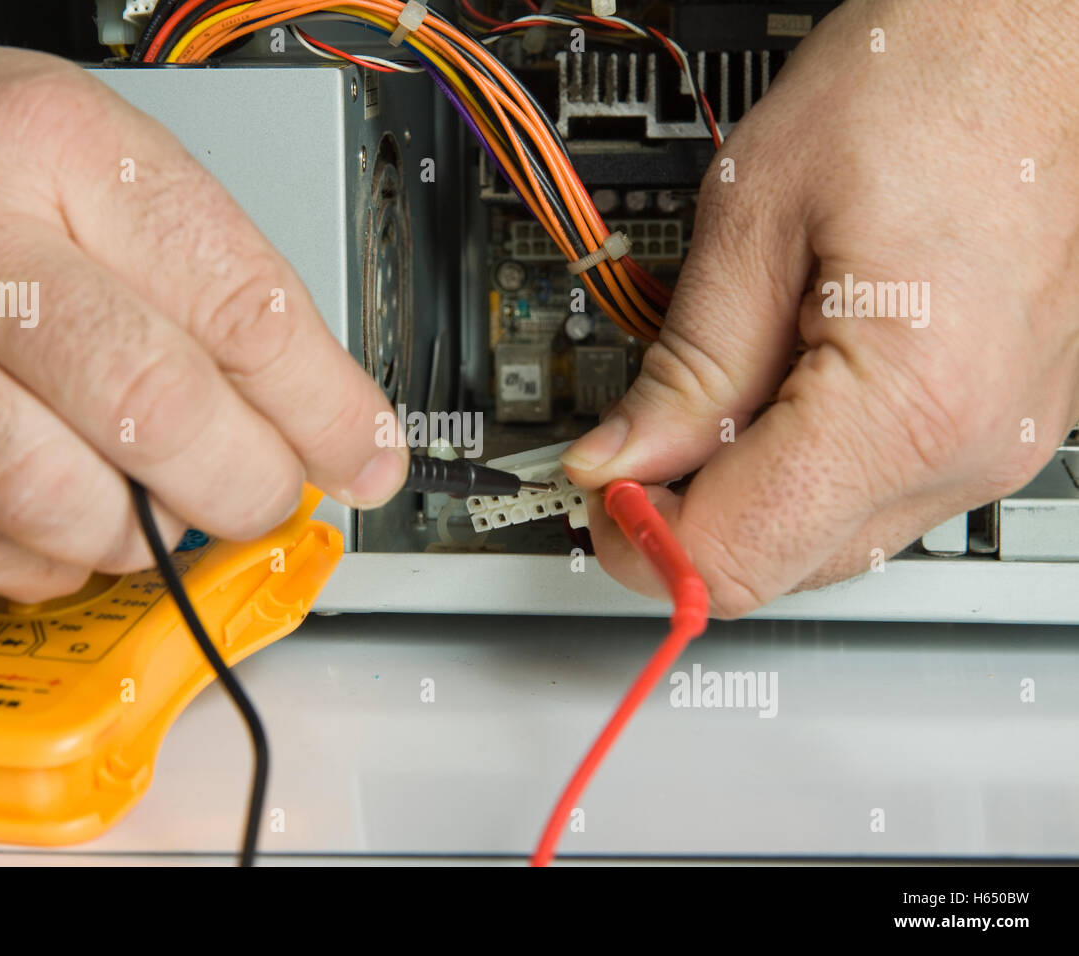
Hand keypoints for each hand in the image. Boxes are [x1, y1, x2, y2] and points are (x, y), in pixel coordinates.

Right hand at [0, 27, 406, 600]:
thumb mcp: (96, 154)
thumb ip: (214, 275)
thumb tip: (323, 414)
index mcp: (50, 154)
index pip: (236, 303)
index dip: (327, 405)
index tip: (368, 453)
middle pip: (151, 409)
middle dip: (247, 482)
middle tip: (268, 489)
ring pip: (54, 502)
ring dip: (149, 535)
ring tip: (166, 504)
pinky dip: (50, 563)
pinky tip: (71, 522)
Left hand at [562, 0, 1078, 617]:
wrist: (1033, 44)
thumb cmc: (921, 88)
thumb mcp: (755, 219)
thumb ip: (683, 368)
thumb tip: (616, 462)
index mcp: (908, 405)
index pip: (736, 556)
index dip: (639, 536)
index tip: (598, 486)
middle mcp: (970, 450)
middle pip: (778, 567)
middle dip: (686, 515)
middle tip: (638, 434)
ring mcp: (994, 447)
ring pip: (824, 542)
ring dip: (745, 491)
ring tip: (721, 386)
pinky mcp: (997, 429)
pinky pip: (874, 495)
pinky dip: (805, 466)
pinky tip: (782, 388)